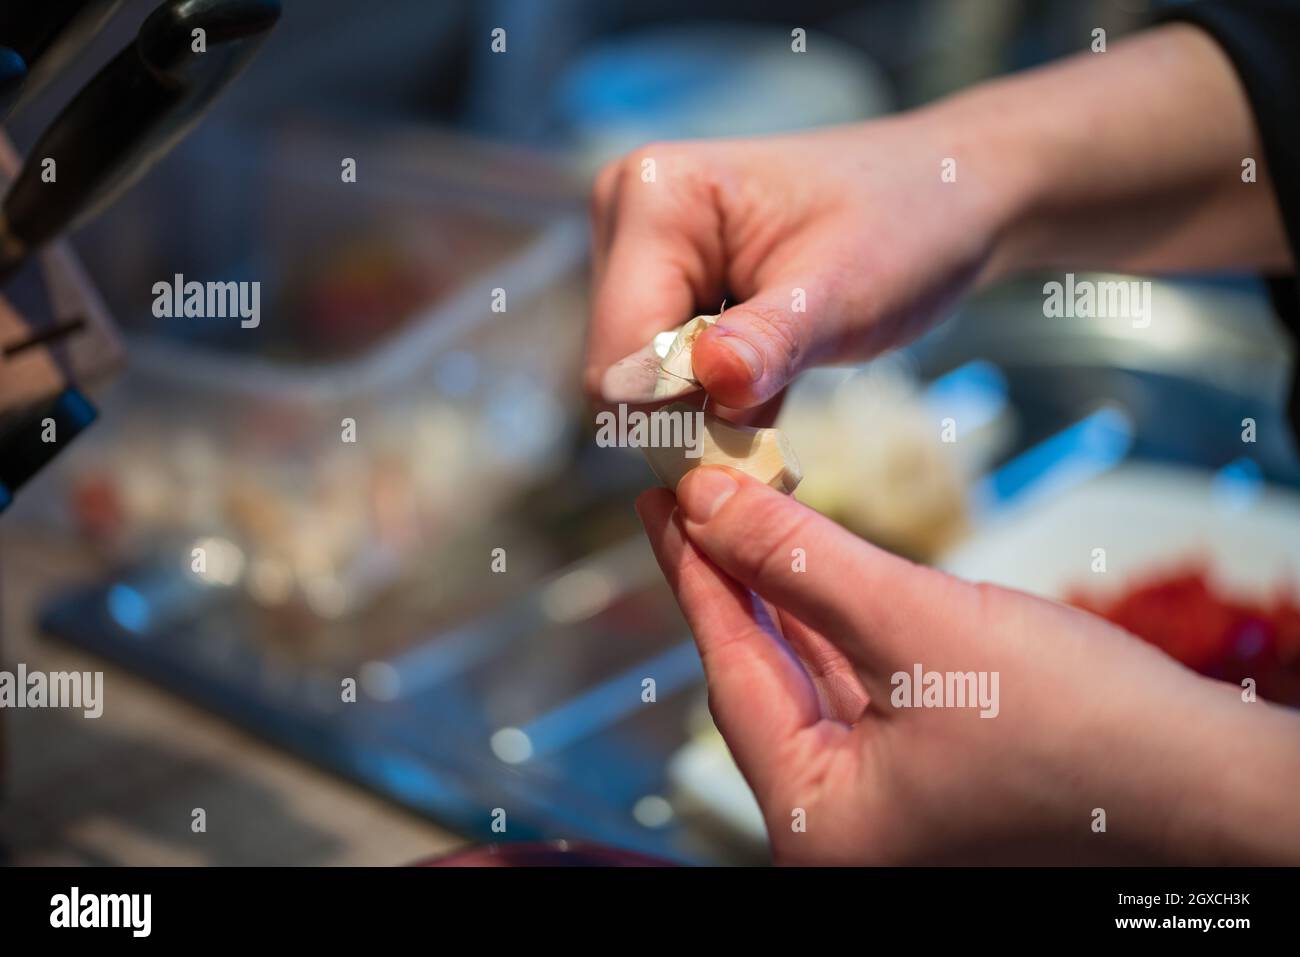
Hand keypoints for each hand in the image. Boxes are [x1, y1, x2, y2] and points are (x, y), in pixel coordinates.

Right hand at [586, 25, 1289, 414]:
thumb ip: (772, 340)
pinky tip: (765, 409)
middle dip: (688, 420)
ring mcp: (649, 258)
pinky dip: (715, 410)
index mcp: (656, 197)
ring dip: (705, 421)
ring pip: (645, 383)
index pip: (620, 348)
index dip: (670, 416)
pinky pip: (671, 377)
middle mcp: (631, 221)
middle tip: (766, 443)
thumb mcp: (844, 289)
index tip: (738, 460)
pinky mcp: (672, 291)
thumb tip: (711, 383)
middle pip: (622, 370)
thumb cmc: (907, 224)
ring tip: (777, 416)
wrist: (948, 199)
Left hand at [637, 467, 1299, 864]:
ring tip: (741, 512)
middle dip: (732, 577)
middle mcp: (842, 829)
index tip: (661, 500)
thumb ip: (800, 562)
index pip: (729, 673)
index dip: (692, 572)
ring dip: (783, 592)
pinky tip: (811, 568)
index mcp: (819, 826)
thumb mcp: (917, 625)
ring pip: (812, 677)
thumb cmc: (1082, 730)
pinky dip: (835, 623)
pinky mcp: (933, 778)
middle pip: (763, 675)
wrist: (1217, 790)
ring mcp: (889, 809)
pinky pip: (861, 688)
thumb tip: (706, 501)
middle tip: (692, 494)